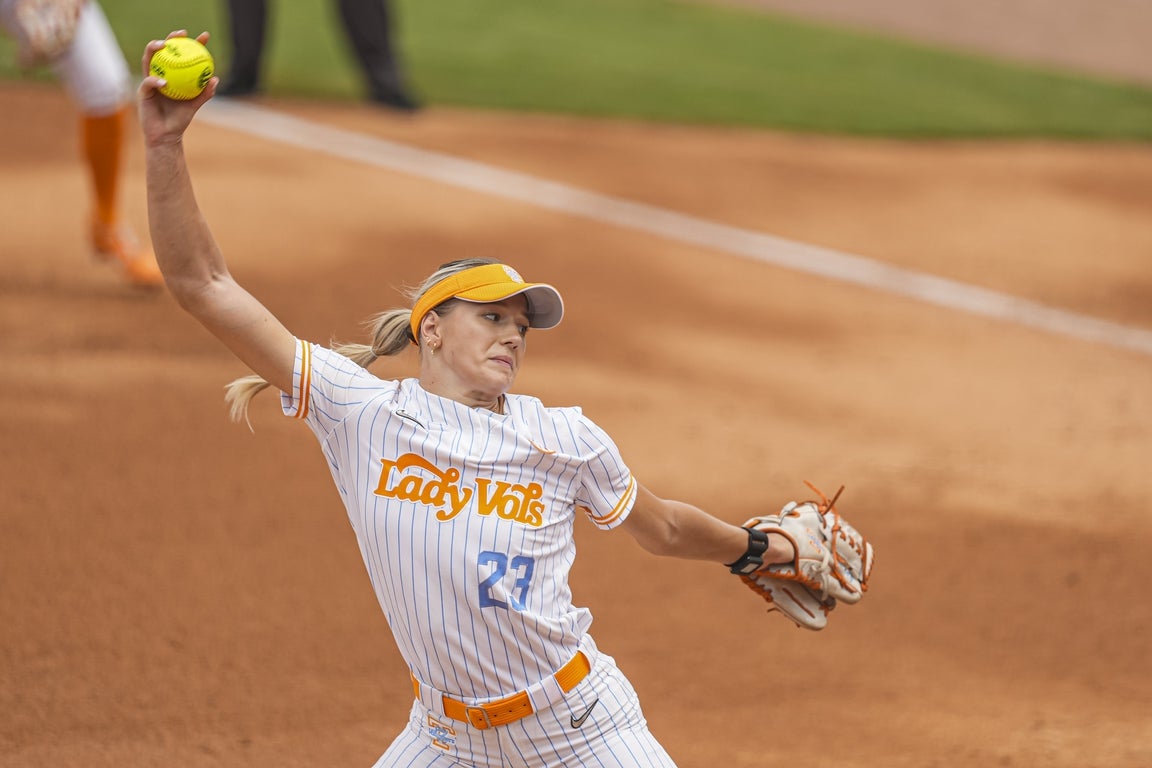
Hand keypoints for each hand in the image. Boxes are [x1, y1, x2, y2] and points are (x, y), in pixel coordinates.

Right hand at [138, 31, 217, 147]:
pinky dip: (155, 81)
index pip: (183, 56)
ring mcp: (149, 81)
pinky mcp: (142, 92)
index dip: (192, 44)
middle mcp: (160, 74)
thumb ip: (205, 93)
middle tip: (182, 34)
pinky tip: (164, 81)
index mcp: (173, 75)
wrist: (166, 135)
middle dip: (171, 38)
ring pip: (149, 60)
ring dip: (154, 49)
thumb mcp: (194, 105)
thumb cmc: (180, 120)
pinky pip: (148, 83)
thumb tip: (216, 78)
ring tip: (164, 45)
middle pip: (163, 51)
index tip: (204, 37)